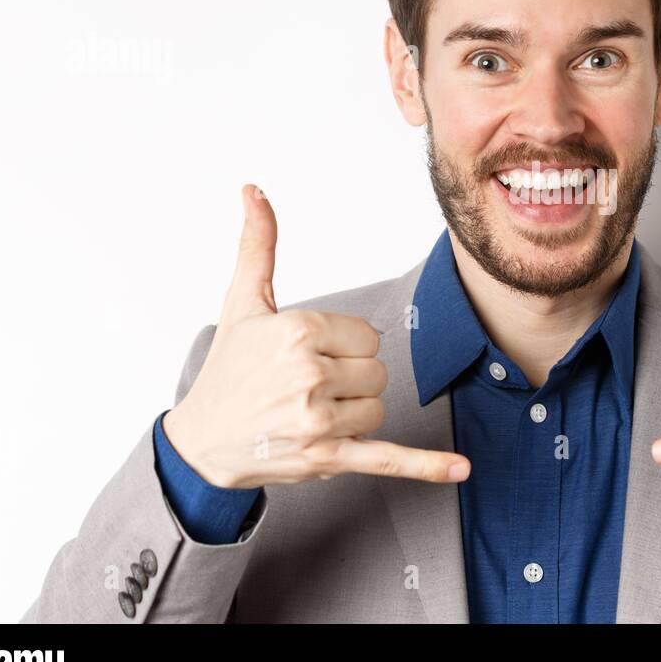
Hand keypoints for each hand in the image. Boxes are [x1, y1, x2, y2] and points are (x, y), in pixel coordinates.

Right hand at [164, 184, 470, 488]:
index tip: (307, 358)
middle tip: (306, 388)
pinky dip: (424, 466)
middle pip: (377, 372)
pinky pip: (386, 459)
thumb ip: (259, 245)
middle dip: (350, 381)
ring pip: (377, 409)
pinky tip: (460, 471)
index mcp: (298, 331)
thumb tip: (254, 190)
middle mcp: (309, 374)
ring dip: (352, 415)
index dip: (343, 348)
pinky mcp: (325, 459)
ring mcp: (318, 420)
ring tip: (308, 414)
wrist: (200, 440)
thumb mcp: (242, 302)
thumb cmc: (227, 370)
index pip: (367, 337)